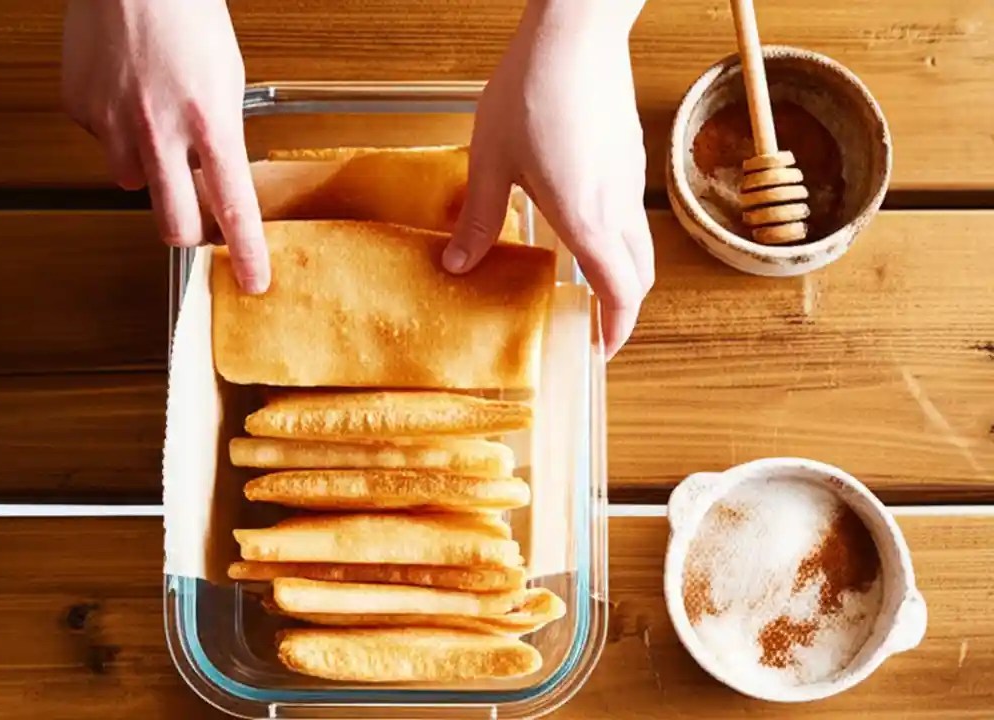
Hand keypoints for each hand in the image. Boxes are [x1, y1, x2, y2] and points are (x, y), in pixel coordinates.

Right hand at [62, 0, 269, 292]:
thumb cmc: (184, 10)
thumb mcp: (226, 76)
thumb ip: (219, 132)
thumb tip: (214, 173)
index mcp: (209, 121)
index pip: (234, 207)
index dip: (246, 253)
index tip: (252, 280)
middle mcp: (160, 132)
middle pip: (173, 224)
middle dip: (185, 230)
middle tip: (191, 219)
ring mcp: (114, 125)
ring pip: (131, 180)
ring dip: (145, 165)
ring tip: (151, 116)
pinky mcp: (81, 111)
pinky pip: (100, 141)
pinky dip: (113, 126)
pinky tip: (123, 90)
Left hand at [444, 0, 652, 358]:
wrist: (576, 31)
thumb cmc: (533, 91)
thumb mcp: (489, 162)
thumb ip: (477, 219)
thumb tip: (458, 264)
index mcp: (586, 218)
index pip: (618, 292)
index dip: (614, 329)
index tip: (598, 351)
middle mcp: (618, 205)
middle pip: (639, 274)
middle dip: (621, 308)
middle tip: (592, 325)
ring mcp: (630, 178)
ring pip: (639, 243)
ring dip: (621, 272)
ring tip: (585, 282)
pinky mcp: (629, 153)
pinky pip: (631, 211)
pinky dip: (617, 236)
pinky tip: (581, 224)